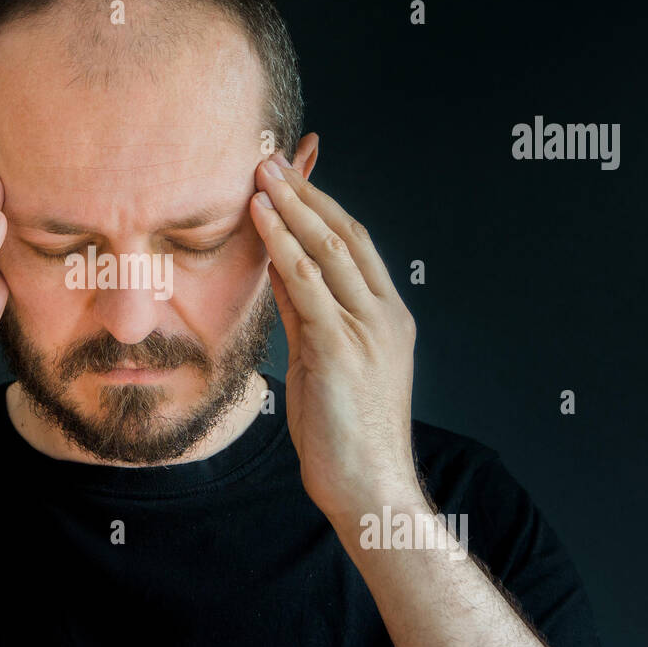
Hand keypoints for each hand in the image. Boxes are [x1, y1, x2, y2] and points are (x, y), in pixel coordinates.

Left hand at [249, 138, 418, 522]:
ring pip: (329, 250)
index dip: (322, 205)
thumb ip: (307, 316)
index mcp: (387, 318)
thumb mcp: (323, 364)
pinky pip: (309, 284)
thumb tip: (280, 273)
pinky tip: (259, 220)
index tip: (291, 176)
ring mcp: (369, 330)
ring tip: (260, 173)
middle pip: (346, 235)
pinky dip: (282, 246)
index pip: (355, 244)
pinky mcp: (343, 348)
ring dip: (292, 207)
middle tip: (271, 157)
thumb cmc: (344, 435)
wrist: (370, 489)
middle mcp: (385, 315)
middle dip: (306, 193)